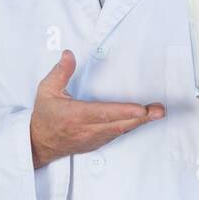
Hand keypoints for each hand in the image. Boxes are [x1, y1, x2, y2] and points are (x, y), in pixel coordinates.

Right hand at [29, 50, 164, 168]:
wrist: (39, 144)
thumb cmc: (44, 117)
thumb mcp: (46, 91)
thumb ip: (60, 72)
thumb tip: (69, 55)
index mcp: (75, 116)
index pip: (103, 113)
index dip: (123, 112)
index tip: (140, 109)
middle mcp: (86, 129)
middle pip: (119, 124)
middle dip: (142, 117)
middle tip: (159, 110)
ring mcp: (94, 138)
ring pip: (121, 130)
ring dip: (141, 122)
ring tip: (157, 112)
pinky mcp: (98, 143)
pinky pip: (117, 134)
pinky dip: (131, 126)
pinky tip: (143, 119)